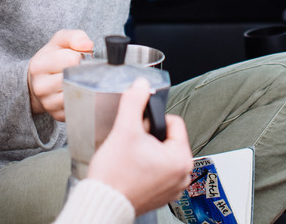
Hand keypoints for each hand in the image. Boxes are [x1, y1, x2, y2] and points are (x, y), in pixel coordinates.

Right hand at [27, 29, 92, 119]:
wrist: (36, 82)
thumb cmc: (51, 59)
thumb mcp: (59, 42)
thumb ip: (74, 37)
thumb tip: (89, 45)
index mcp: (39, 66)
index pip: (71, 59)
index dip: (79, 56)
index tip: (76, 57)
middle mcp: (41, 87)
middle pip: (75, 77)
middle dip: (82, 71)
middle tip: (79, 69)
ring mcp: (48, 103)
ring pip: (78, 93)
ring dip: (83, 84)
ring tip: (78, 79)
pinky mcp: (57, 115)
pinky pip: (78, 106)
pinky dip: (82, 98)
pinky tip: (77, 90)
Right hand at [87, 82, 193, 215]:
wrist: (103, 201)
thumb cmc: (115, 175)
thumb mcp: (124, 130)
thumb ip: (134, 102)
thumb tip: (142, 85)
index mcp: (181, 159)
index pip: (174, 122)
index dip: (153, 121)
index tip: (139, 131)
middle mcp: (182, 175)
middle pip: (168, 138)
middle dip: (150, 137)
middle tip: (132, 146)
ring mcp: (173, 187)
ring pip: (163, 154)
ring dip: (148, 152)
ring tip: (131, 159)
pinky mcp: (162, 195)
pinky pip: (159, 171)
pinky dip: (147, 167)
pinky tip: (132, 170)